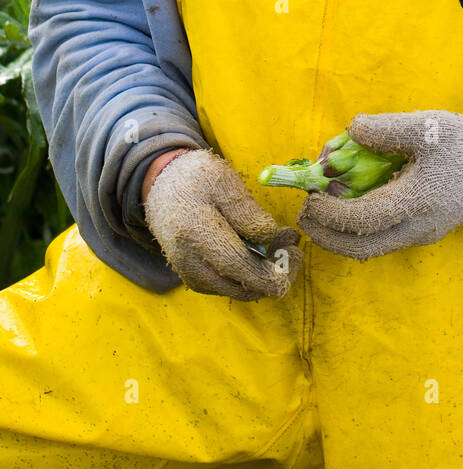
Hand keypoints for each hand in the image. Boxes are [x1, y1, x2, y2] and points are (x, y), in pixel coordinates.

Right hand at [143, 148, 301, 299]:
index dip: (268, 270)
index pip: (235, 265)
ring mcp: (188, 271)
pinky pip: (226, 286)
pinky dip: (248, 276)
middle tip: (296, 252)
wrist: (161, 184)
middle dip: (273, 276)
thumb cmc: (196, 178)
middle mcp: (188, 260)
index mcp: (195, 232)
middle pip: (238, 286)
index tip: (294, 258)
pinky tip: (263, 255)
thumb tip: (272, 239)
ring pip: (234, 290)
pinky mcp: (192, 274)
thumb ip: (247, 213)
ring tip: (282, 247)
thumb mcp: (224, 183)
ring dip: (263, 276)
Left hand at [297, 110, 462, 259]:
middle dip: (326, 235)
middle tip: (306, 212)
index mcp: (416, 202)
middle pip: (360, 249)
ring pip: (371, 249)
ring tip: (322, 210)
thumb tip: (349, 131)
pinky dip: (359, 230)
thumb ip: (386, 128)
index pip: (361, 220)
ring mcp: (422, 234)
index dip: (329, 213)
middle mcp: (417, 228)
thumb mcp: (427, 126)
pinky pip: (384, 240)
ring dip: (340, 235)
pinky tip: (351, 207)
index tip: (311, 195)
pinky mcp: (425, 232)